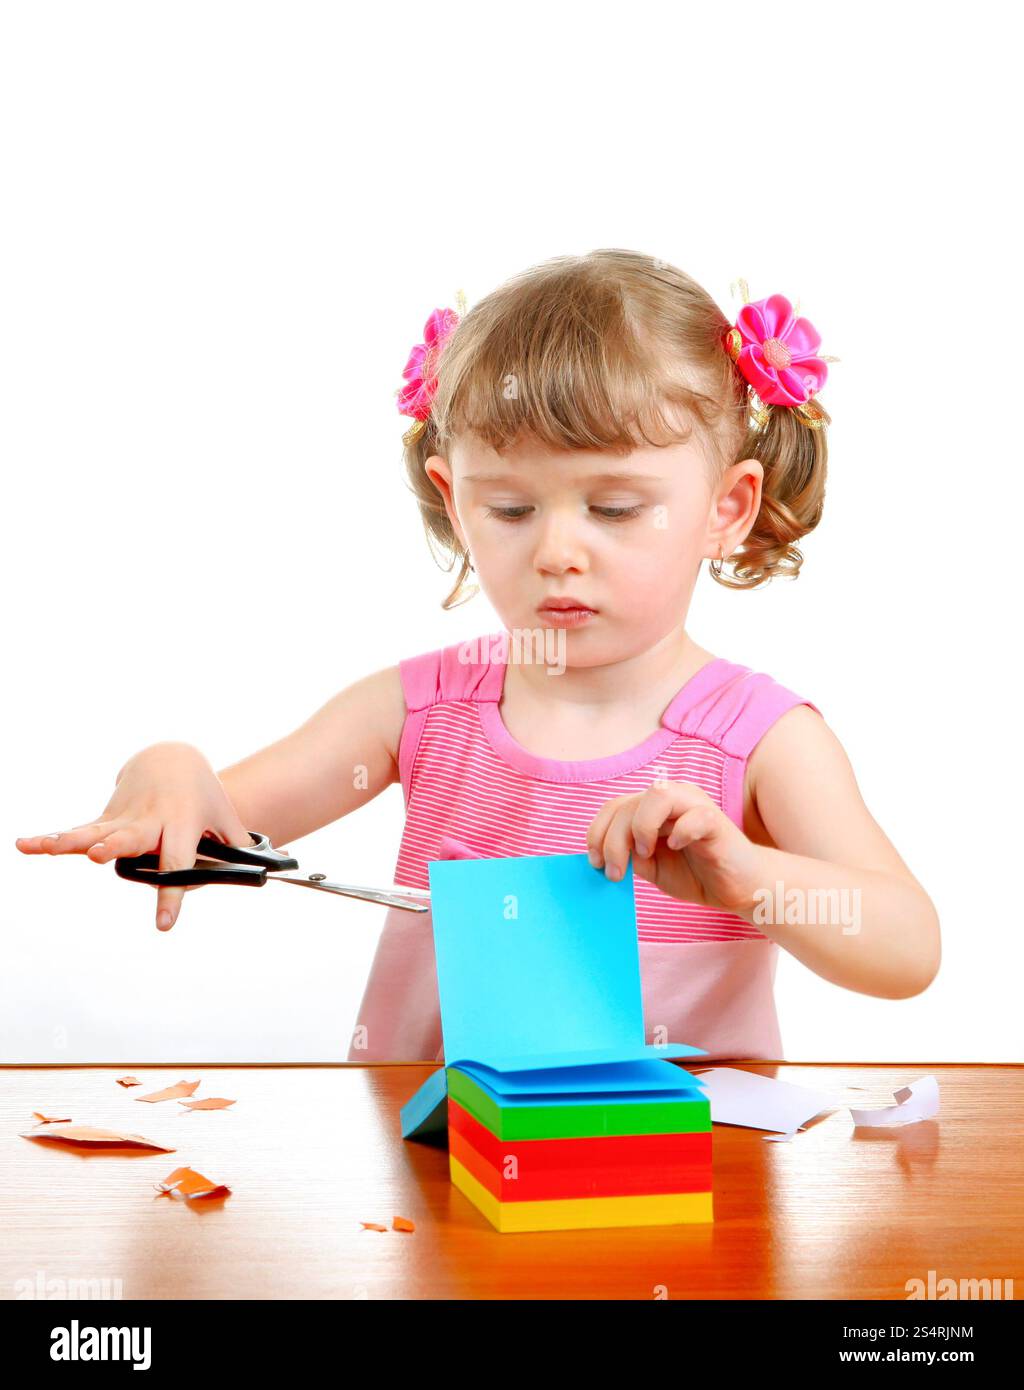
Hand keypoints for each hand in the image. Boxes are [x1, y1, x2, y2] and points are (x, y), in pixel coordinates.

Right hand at [15, 741, 251, 931]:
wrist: (172, 758)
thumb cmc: (203, 795)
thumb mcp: (224, 818)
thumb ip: (236, 847)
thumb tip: (261, 871)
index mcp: (181, 823)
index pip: (177, 864)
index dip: (172, 895)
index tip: (164, 925)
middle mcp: (148, 820)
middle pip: (130, 838)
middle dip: (114, 847)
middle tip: (98, 858)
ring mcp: (123, 816)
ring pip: (94, 830)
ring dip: (68, 841)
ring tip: (42, 848)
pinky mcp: (106, 817)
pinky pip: (77, 830)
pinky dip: (50, 838)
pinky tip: (25, 845)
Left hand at [586, 778, 764, 914]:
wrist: (739, 889)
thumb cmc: (696, 874)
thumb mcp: (653, 868)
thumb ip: (631, 856)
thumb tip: (604, 854)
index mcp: (653, 808)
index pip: (614, 807)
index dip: (597, 833)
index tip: (596, 864)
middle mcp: (672, 799)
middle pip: (627, 805)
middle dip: (613, 842)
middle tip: (616, 873)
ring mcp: (695, 806)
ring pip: (657, 796)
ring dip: (641, 828)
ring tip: (645, 854)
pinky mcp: (716, 822)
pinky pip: (694, 816)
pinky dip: (680, 832)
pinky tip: (677, 847)